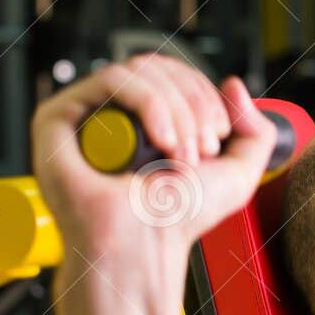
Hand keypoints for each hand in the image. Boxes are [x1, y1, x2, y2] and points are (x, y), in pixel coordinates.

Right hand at [30, 53, 275, 260]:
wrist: (146, 247)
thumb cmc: (179, 221)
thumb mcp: (238, 175)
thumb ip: (255, 131)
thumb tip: (232, 83)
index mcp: (145, 119)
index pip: (175, 75)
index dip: (203, 95)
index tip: (217, 136)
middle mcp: (113, 113)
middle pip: (160, 67)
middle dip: (195, 104)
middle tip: (203, 149)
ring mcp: (85, 113)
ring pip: (140, 71)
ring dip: (177, 110)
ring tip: (183, 155)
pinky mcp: (59, 116)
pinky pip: (112, 81)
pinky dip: (150, 104)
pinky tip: (163, 141)